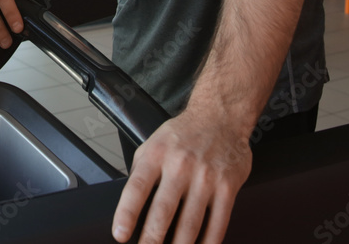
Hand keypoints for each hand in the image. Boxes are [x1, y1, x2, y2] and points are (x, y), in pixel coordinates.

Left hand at [112, 108, 251, 243]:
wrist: (220, 116)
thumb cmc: (183, 134)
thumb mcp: (153, 144)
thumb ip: (141, 172)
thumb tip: (128, 206)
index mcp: (157, 155)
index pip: (137, 188)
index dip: (126, 214)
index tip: (120, 235)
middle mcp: (180, 165)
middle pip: (163, 210)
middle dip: (152, 238)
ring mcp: (206, 177)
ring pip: (191, 223)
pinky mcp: (227, 187)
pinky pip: (218, 223)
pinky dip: (208, 243)